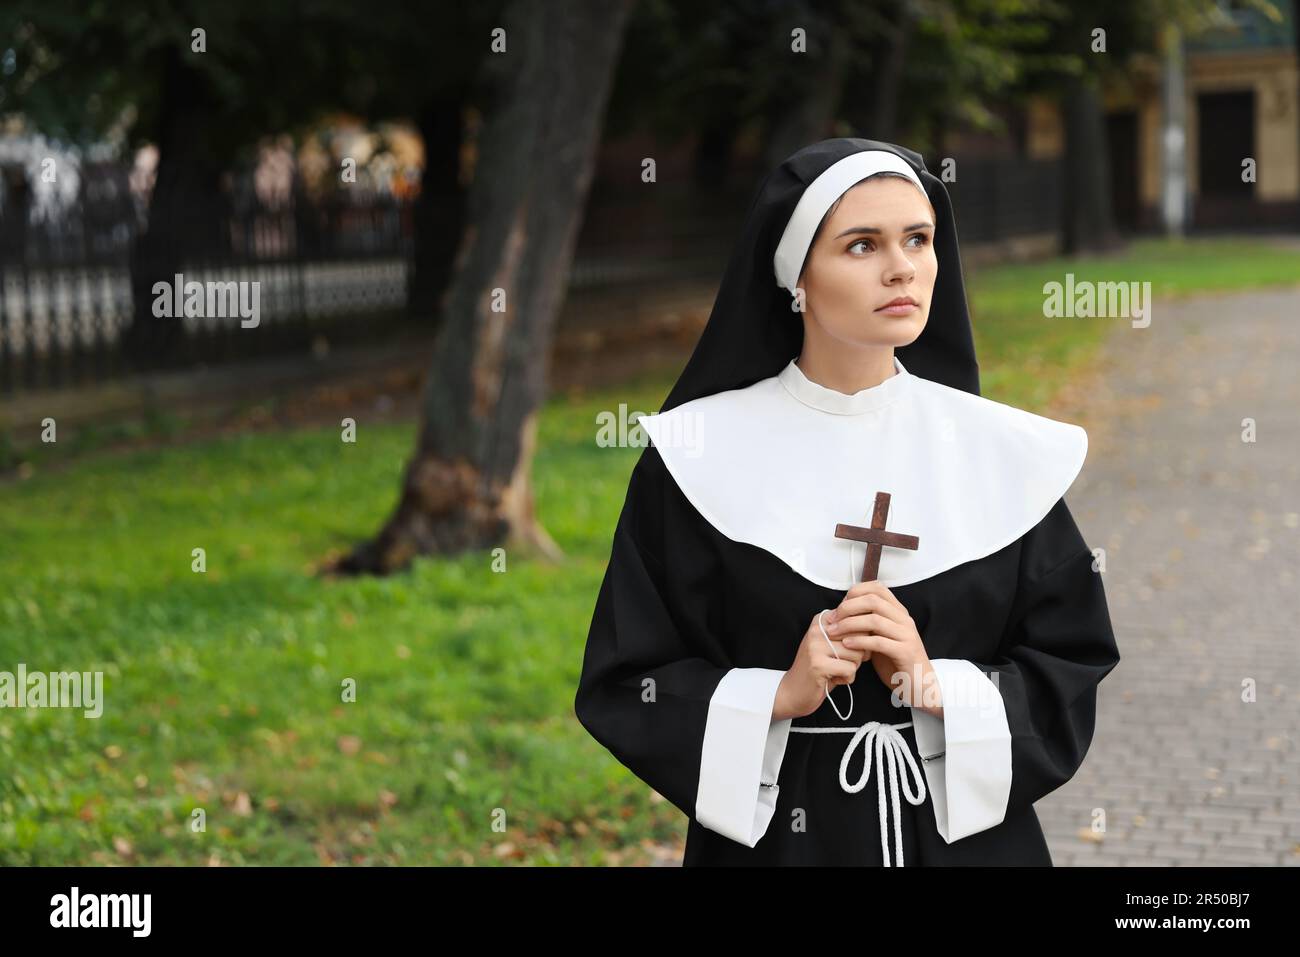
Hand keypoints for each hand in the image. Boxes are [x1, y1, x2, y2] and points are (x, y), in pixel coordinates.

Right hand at [774, 609, 866, 720]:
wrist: (792, 692)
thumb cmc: (820, 668)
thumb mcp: (833, 644)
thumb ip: (850, 632)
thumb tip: (876, 627)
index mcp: (822, 620)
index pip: (858, 620)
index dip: (862, 640)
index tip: (848, 650)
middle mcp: (817, 629)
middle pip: (860, 638)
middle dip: (859, 655)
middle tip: (843, 663)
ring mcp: (816, 646)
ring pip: (857, 654)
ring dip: (853, 668)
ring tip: (837, 671)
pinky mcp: (818, 665)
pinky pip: (850, 669)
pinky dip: (847, 678)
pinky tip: (834, 679)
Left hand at [823, 582, 943, 717]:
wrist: (920, 684)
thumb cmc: (895, 660)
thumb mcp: (880, 636)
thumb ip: (868, 623)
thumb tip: (842, 611)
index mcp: (899, 612)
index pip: (878, 588)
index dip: (856, 592)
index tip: (840, 606)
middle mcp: (904, 619)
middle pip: (873, 600)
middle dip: (848, 607)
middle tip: (832, 619)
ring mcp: (907, 635)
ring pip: (874, 620)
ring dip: (849, 624)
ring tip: (833, 632)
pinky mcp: (905, 652)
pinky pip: (879, 642)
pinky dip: (859, 641)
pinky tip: (846, 644)